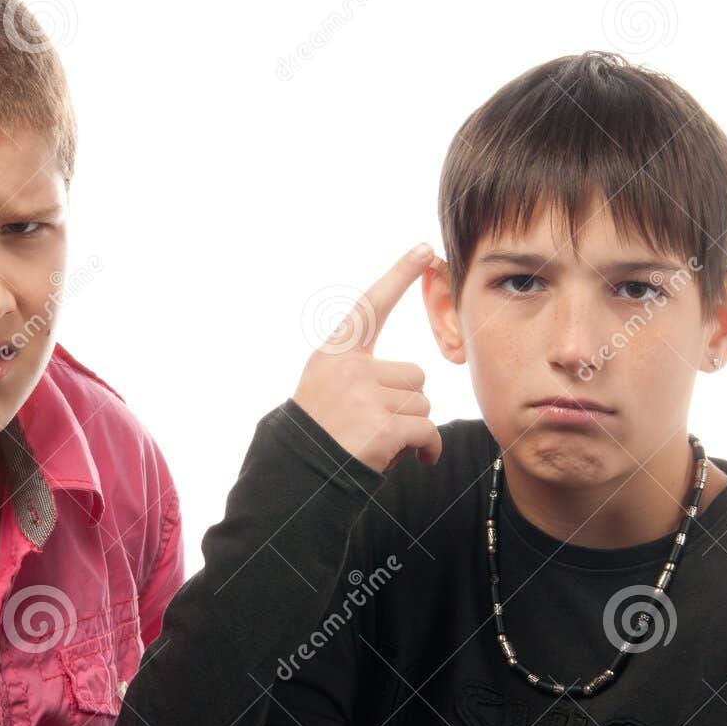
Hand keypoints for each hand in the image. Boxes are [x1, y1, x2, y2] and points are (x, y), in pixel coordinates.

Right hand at [292, 243, 440, 472]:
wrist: (298, 477)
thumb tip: (417, 384)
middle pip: (414, 375)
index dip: (398, 275)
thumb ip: (362, 374)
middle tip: (373, 425)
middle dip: (405, 403)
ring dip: (411, 428)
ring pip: (423, 404)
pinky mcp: (383, 427)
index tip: (422, 248)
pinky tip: (420, 457)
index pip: (370, 307)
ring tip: (378, 442)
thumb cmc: (319, 435)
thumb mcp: (326, 390)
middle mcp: (349, 369)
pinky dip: (428, 448)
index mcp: (335, 355)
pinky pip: (427, 430)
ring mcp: (365, 397)